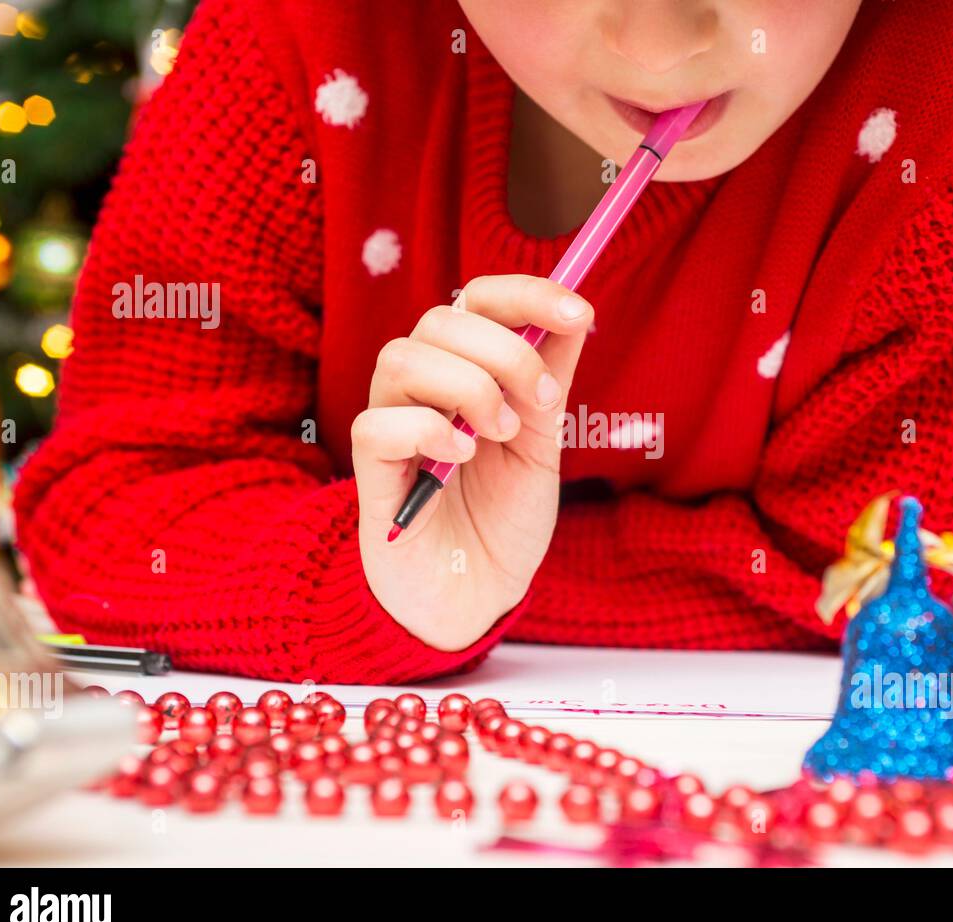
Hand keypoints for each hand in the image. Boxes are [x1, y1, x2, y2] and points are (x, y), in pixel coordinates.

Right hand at [352, 275, 594, 650]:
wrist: (478, 594)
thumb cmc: (502, 517)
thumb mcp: (543, 443)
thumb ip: (549, 381)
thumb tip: (577, 315)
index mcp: (465, 371)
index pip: (479, 301)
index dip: (527, 294)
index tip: (581, 314)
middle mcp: (423, 389)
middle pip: (442, 321)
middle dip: (506, 352)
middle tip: (540, 405)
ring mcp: (392, 425)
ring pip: (401, 358)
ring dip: (467, 387)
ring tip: (499, 435)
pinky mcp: (371, 471)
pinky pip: (377, 424)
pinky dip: (427, 430)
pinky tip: (460, 458)